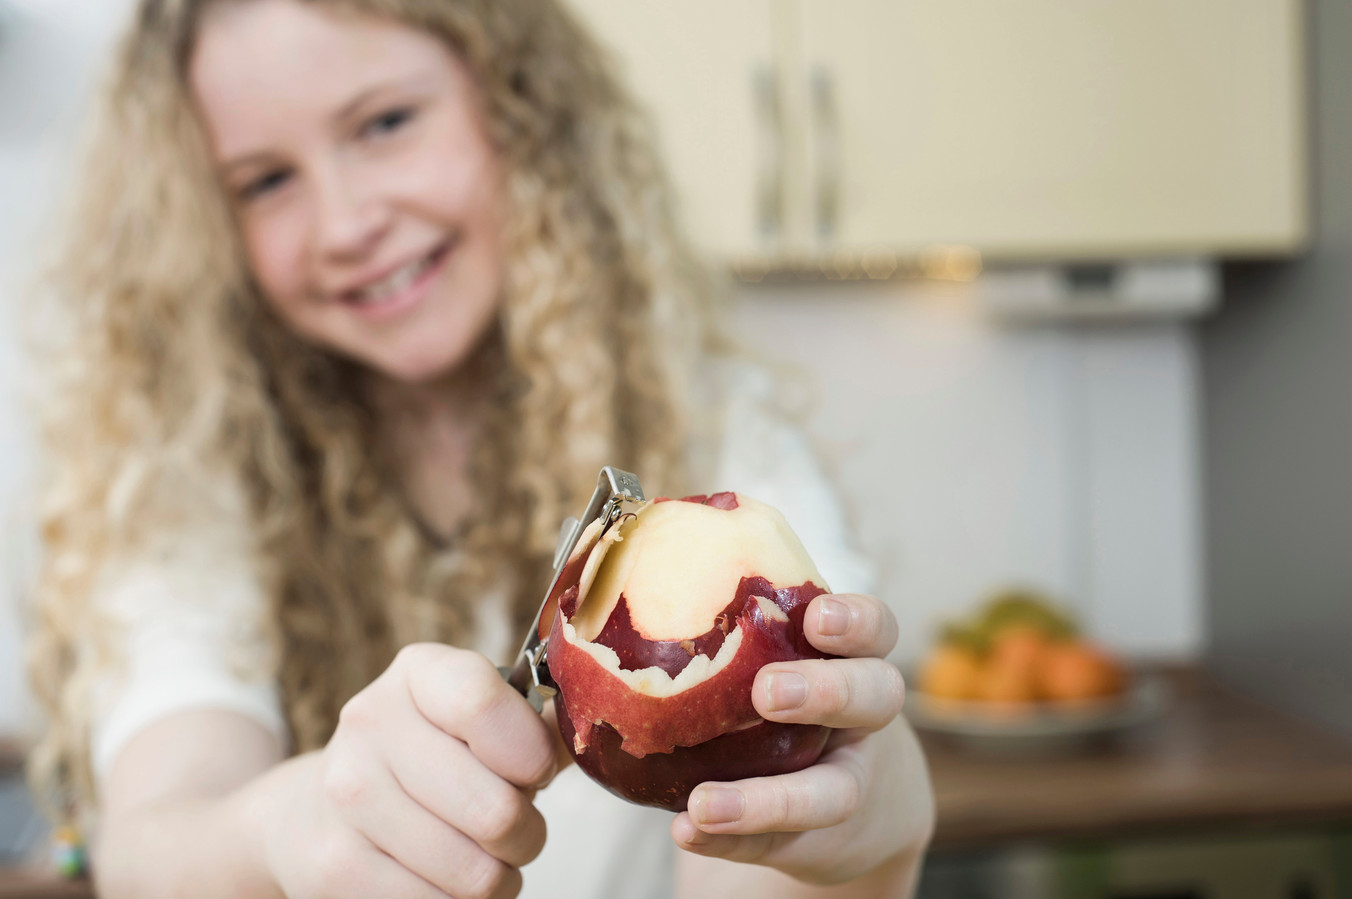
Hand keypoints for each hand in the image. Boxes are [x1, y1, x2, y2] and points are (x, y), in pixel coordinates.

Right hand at [257, 644, 558, 898]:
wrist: (325, 808)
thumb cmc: (434, 759)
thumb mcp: (482, 722)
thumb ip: (542, 727)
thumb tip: (596, 739)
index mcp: (419, 674)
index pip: (482, 704)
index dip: (531, 753)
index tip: (537, 773)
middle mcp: (370, 723)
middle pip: (494, 809)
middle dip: (527, 835)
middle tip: (519, 831)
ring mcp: (345, 795)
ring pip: (472, 872)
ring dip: (497, 878)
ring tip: (485, 859)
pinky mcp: (332, 864)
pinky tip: (445, 881)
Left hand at [671, 594, 934, 885]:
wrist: (844, 804)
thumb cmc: (789, 698)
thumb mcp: (783, 655)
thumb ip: (731, 626)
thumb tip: (609, 577)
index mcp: (851, 658)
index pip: (875, 628)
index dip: (855, 621)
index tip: (816, 617)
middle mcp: (863, 717)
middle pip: (875, 696)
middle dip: (826, 691)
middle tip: (768, 692)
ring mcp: (847, 782)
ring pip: (832, 792)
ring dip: (768, 800)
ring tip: (706, 804)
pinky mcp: (817, 838)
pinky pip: (778, 842)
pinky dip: (732, 839)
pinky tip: (687, 829)